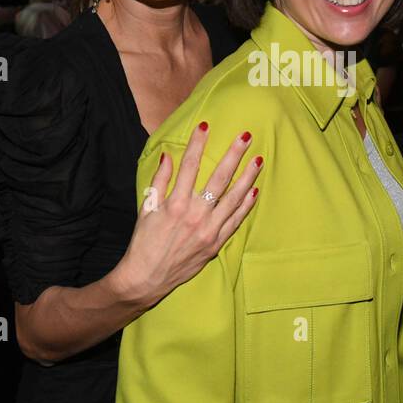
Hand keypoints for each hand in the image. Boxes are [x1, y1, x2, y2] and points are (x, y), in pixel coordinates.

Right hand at [115, 122, 262, 308]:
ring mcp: (208, 230)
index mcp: (175, 203)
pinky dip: (245, 206)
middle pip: (219, 178)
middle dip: (234, 155)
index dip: (198, 143)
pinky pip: (235, 221)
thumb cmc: (144, 242)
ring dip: (247, 178)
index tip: (205, 125)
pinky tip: (254, 191)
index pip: (190, 165)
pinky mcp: (215, 244)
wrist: (146, 278)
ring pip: (233, 198)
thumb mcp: (146, 209)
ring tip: (258, 161)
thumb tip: (168, 156)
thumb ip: (159, 181)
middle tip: (246, 136)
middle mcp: (195, 215)